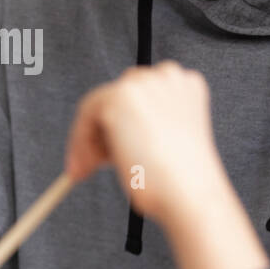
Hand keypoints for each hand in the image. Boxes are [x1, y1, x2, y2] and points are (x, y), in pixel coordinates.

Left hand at [66, 61, 217, 223]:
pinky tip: (86, 168)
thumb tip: (106, 136)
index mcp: (186, 86)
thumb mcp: (168, 146)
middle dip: (103, 129)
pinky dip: (80, 143)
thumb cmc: (183, 183)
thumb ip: (143, 130)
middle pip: (119, 96)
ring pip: (99, 106)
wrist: (189, 192)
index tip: (108, 154)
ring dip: (89, 139)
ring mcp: (143, 83)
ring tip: (85, 170)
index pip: (142, 98)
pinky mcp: (118, 97)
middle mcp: (166, 76)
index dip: (124, 125)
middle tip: (93, 162)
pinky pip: (86, 117)